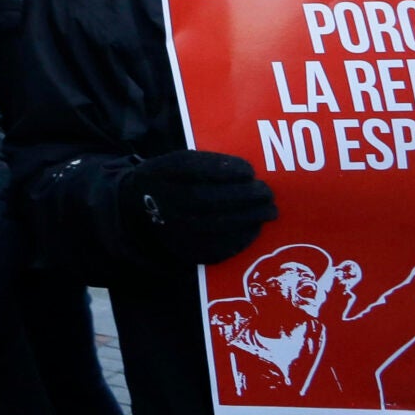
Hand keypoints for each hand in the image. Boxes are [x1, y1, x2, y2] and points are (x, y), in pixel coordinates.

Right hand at [119, 149, 276, 265]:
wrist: (145, 211)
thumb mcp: (177, 162)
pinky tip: (256, 226)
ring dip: (249, 217)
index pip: (190, 169)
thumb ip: (206, 163)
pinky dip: (242, 237)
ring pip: (214, 225)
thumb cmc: (174, 181)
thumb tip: (249, 172)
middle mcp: (162, 202)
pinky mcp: (186, 252)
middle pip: (204, 199)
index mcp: (158, 173)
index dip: (223, 169)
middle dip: (242, 195)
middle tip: (266, 191)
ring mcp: (173, 230)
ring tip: (270, 209)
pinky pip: (218, 247)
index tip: (249, 170)